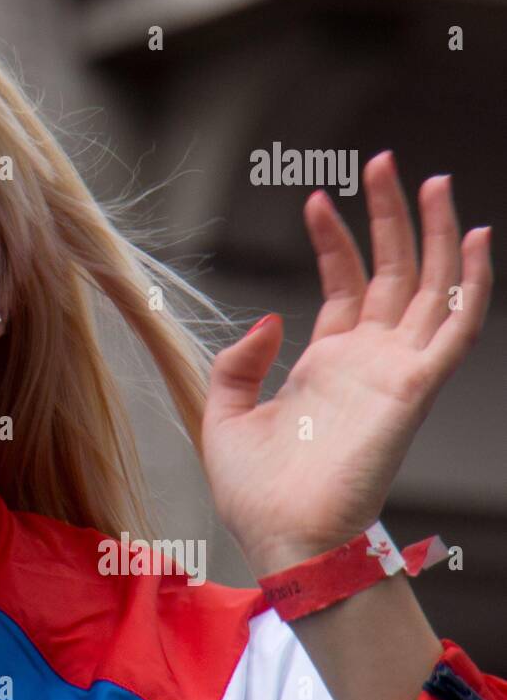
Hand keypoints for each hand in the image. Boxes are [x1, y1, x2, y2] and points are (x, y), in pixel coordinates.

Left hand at [201, 151, 492, 577]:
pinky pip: (453, 328)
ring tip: (430, 180)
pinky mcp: (412, 388)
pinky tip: (475, 238)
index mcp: (324, 365)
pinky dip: (470, 284)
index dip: (335, 241)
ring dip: (433, 234)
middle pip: (390, 272)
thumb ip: (238, 362)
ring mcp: (392, 372)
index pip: (342, 285)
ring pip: (427, 287)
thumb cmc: (255, 492)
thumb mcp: (224, 414)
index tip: (316, 198)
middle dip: (389, 217)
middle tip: (385, 162)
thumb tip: (269, 316)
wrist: (280, 537)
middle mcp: (365, 361)